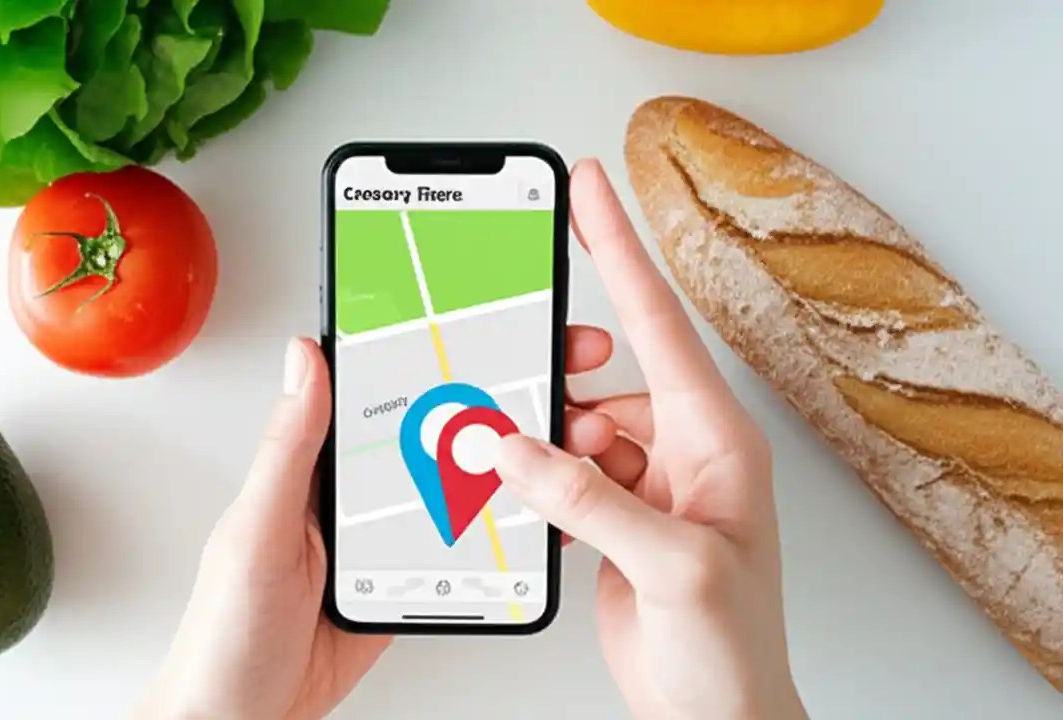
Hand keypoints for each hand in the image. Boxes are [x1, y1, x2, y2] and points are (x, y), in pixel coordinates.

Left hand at [137, 333, 619, 719]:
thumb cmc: (226, 634)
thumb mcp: (256, 532)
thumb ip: (288, 449)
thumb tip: (304, 358)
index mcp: (314, 463)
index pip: (385, 388)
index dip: (439, 348)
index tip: (493, 316)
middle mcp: (356, 490)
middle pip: (441, 428)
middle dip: (505, 395)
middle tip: (562, 371)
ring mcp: (387, 535)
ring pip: (463, 481)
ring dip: (517, 459)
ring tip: (574, 438)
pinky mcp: (408, 579)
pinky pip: (467, 542)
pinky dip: (509, 526)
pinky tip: (544, 512)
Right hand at [495, 160, 806, 719]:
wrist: (715, 716)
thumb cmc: (731, 650)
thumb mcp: (672, 567)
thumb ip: (590, 500)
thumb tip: (519, 447)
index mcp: (717, 437)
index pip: (659, 322)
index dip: (621, 247)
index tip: (592, 189)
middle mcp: (684, 449)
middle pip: (603, 374)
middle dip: (559, 381)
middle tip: (523, 392)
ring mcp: (647, 483)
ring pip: (573, 425)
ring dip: (545, 443)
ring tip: (532, 474)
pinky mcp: (614, 516)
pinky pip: (563, 471)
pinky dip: (540, 481)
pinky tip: (536, 504)